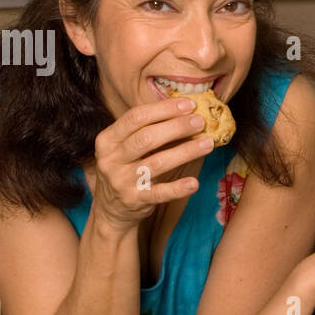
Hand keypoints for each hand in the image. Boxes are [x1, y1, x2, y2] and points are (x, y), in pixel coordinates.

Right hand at [90, 96, 212, 230]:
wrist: (110, 209)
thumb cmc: (125, 168)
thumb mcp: (124, 147)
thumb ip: (146, 130)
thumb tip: (185, 112)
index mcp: (107, 140)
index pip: (135, 117)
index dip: (164, 109)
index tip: (188, 105)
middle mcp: (111, 160)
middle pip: (146, 138)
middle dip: (176, 127)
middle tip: (200, 122)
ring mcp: (122, 181)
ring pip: (157, 163)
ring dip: (185, 152)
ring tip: (207, 144)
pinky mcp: (135, 200)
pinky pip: (159, 193)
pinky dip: (178, 188)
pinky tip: (194, 183)